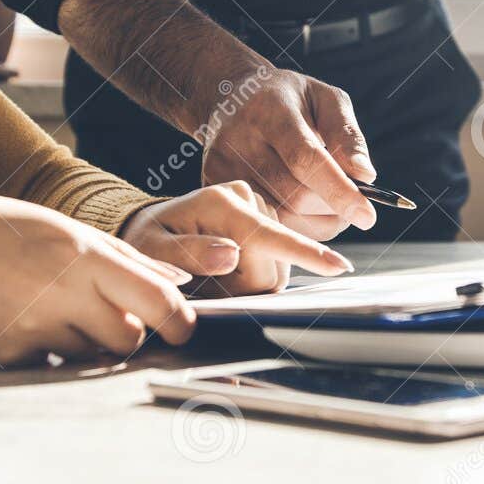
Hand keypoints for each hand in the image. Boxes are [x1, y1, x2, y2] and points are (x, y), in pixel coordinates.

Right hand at [0, 192, 195, 365]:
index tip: (181, 327)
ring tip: (44, 306)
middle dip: (124, 332)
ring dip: (81, 340)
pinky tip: (17, 319)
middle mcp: (64, 296)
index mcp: (83, 256)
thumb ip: (121, 258)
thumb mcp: (60, 228)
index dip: (179, 321)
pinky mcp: (10, 359)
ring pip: (88, 354)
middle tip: (99, 312)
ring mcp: (36, 332)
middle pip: (128, 338)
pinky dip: (44, 351)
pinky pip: (49, 365)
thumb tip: (175, 282)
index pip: (159, 301)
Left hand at [121, 181, 353, 295]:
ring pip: (277, 267)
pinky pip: (276, 261)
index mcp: (221, 203)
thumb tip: (230, 254)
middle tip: (207, 283)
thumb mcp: (151, 251)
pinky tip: (231, 267)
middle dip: (245, 285)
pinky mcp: (266, 220)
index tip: (337, 267)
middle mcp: (247, 198)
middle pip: (272, 264)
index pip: (268, 235)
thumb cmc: (146, 243)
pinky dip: (256, 273)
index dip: (303, 254)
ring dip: (250, 282)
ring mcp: (260, 208)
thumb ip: (188, 253)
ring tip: (214, 274)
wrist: (150, 228)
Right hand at [199, 67, 378, 239]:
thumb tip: (365, 177)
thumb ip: (347, 134)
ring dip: (317, 222)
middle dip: (332, 207)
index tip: (367, 216)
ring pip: (281, 218)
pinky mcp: (212, 189)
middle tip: (352, 204)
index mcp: (270, 111)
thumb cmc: (288, 99)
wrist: (230, 96)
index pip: (305, 159)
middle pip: (295, 195)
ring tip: (330, 204)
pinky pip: (263, 225)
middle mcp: (239, 140)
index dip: (338, 191)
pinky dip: (295, 230)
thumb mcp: (324, 99)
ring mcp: (221, 168)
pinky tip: (306, 212)